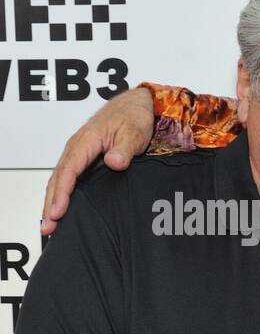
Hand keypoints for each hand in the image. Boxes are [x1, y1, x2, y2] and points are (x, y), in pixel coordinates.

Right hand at [41, 86, 154, 236]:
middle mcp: (77, 147)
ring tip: (49, 225)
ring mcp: (78, 153)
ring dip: (53, 201)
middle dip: (51, 204)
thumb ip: (124, 149)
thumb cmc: (134, 117)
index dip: (62, 193)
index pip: (69, 171)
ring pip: (60, 180)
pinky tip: (60, 208)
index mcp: (86, 141)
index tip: (58, 212)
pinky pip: (68, 177)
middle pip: (58, 179)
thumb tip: (114, 162)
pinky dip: (61, 193)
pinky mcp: (84, 158)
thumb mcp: (133, 132)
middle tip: (48, 227)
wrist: (137, 106)